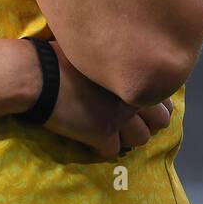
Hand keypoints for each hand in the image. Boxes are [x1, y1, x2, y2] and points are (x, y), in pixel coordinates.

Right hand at [42, 42, 174, 159]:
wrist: (37, 74)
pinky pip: (113, 150)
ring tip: (110, 130)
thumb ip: (116, 63)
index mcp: (134, 74)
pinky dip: (102, 146)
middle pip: (161, 122)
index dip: (154, 105)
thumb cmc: (59, 56)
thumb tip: (123, 65)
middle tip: (128, 120)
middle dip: (147, 123)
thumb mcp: (94, 52)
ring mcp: (119, 117)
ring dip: (127, 136)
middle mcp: (132, 95)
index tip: (141, 106)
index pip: (166, 98)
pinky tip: (90, 137)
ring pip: (141, 139)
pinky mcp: (101, 134)